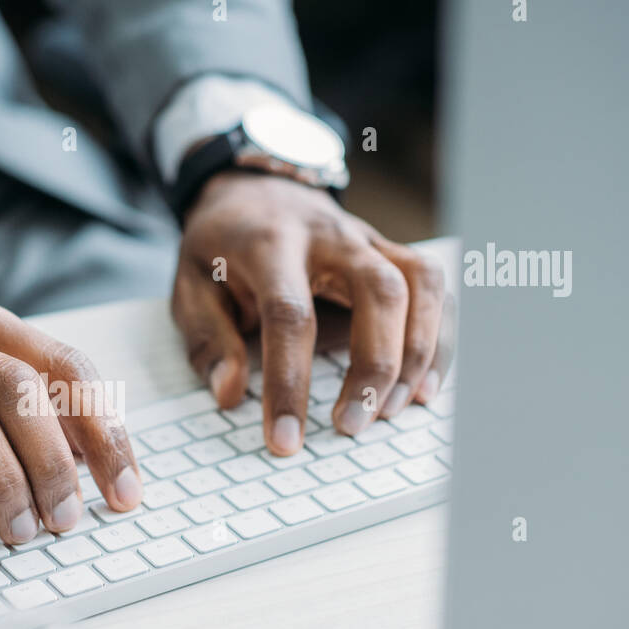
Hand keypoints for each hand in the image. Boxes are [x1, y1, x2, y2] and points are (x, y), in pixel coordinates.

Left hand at [171, 172, 455, 453]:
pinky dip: (439, 339)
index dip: (290, 381)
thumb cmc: (221, 247)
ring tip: (393, 410)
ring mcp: (369, 240)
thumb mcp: (190, 286)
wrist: (253, 189)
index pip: (289, 315)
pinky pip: (434, 288)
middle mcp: (330, 236)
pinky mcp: (392, 252)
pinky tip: (423, 387)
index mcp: (270, 244)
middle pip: (378, 292)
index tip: (285, 439)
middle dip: (374, 367)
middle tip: (352, 426)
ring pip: (421, 283)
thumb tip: (230, 393)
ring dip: (418, 352)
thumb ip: (208, 340)